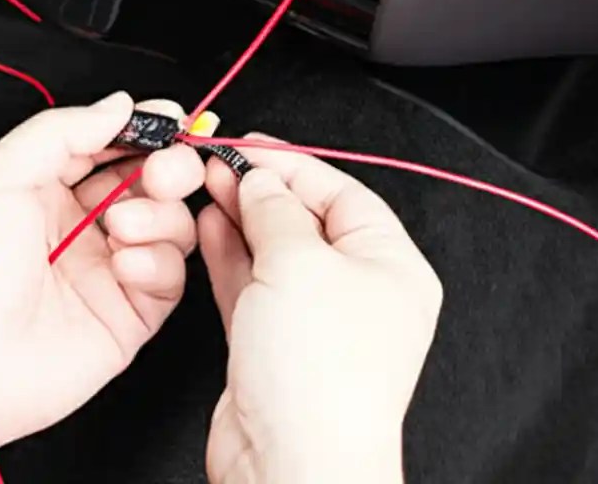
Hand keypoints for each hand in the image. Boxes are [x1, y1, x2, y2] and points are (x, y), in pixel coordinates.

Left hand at [0, 92, 207, 461]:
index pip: (111, 146)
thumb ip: (60, 132)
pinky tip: (124, 265)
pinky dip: (158, 262)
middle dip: (167, 168)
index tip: (168, 118)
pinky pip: (171, 276)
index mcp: (47, 189)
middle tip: (161, 174)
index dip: (143, 130)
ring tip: (120, 229)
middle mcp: (82, 227)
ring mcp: (108, 270)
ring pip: (172, 225)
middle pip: (151, 182)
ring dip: (159, 217)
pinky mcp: (130, 315)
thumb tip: (118, 106)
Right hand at [198, 135, 442, 483]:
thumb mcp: (300, 263)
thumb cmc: (320, 377)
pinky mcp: (275, 348)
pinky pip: (253, 288)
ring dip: (240, 220)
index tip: (249, 146)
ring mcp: (315, 323)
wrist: (293, 463)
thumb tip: (260, 179)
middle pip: (307, 221)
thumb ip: (276, 210)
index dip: (293, 164)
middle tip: (218, 165)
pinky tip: (208, 231)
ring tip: (206, 188)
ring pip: (275, 253)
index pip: (341, 193)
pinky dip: (230, 258)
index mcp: (392, 267)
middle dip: (262, 190)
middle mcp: (359, 294)